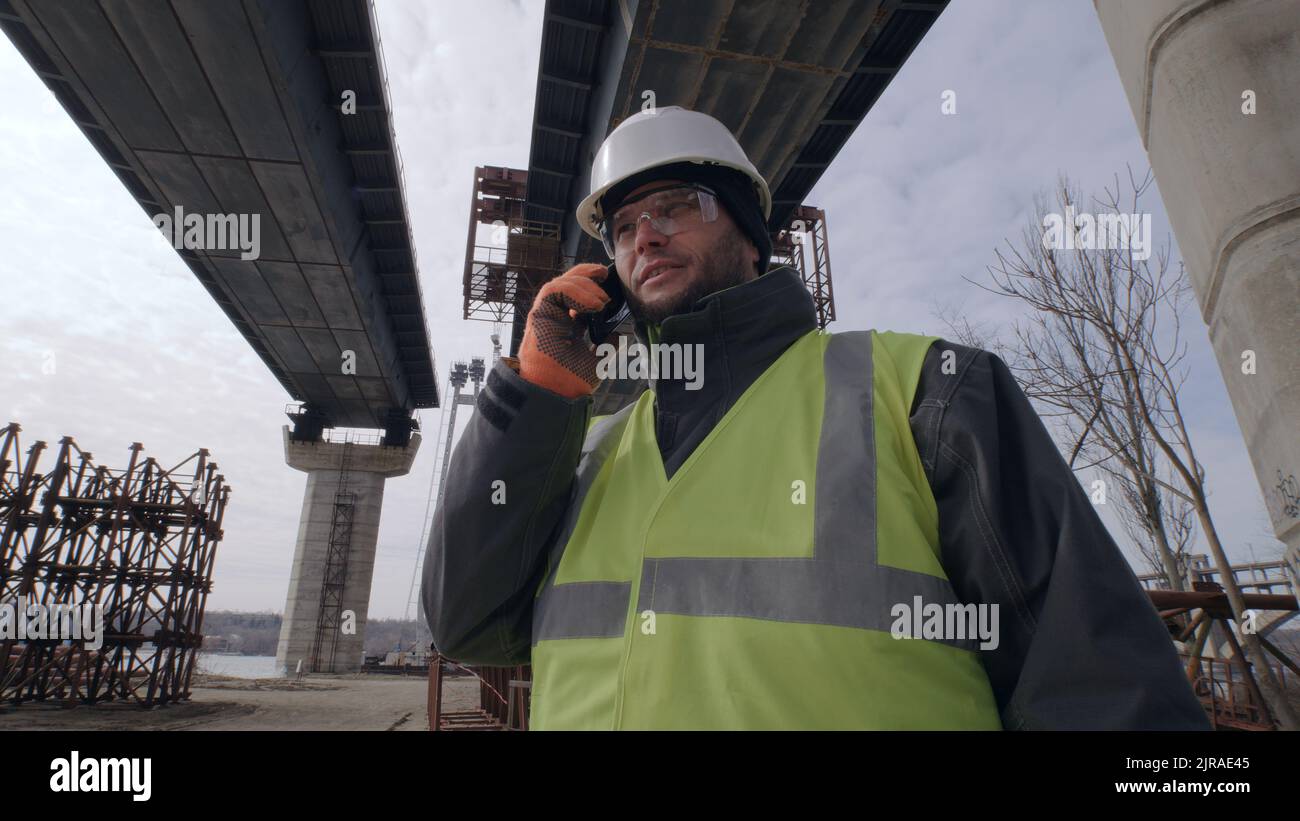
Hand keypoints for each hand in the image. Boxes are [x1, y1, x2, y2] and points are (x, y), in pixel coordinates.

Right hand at [517, 263, 610, 397]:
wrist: (556, 396)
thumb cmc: (571, 383)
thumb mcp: (598, 361)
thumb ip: (607, 347)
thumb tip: (619, 335)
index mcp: (567, 326)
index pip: (577, 296)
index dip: (590, 285)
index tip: (607, 281)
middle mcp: (555, 318)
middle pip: (567, 285)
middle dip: (585, 274)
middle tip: (604, 274)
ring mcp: (545, 316)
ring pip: (559, 284)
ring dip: (582, 283)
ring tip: (602, 299)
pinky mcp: (538, 316)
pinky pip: (553, 291)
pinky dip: (574, 291)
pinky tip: (593, 304)